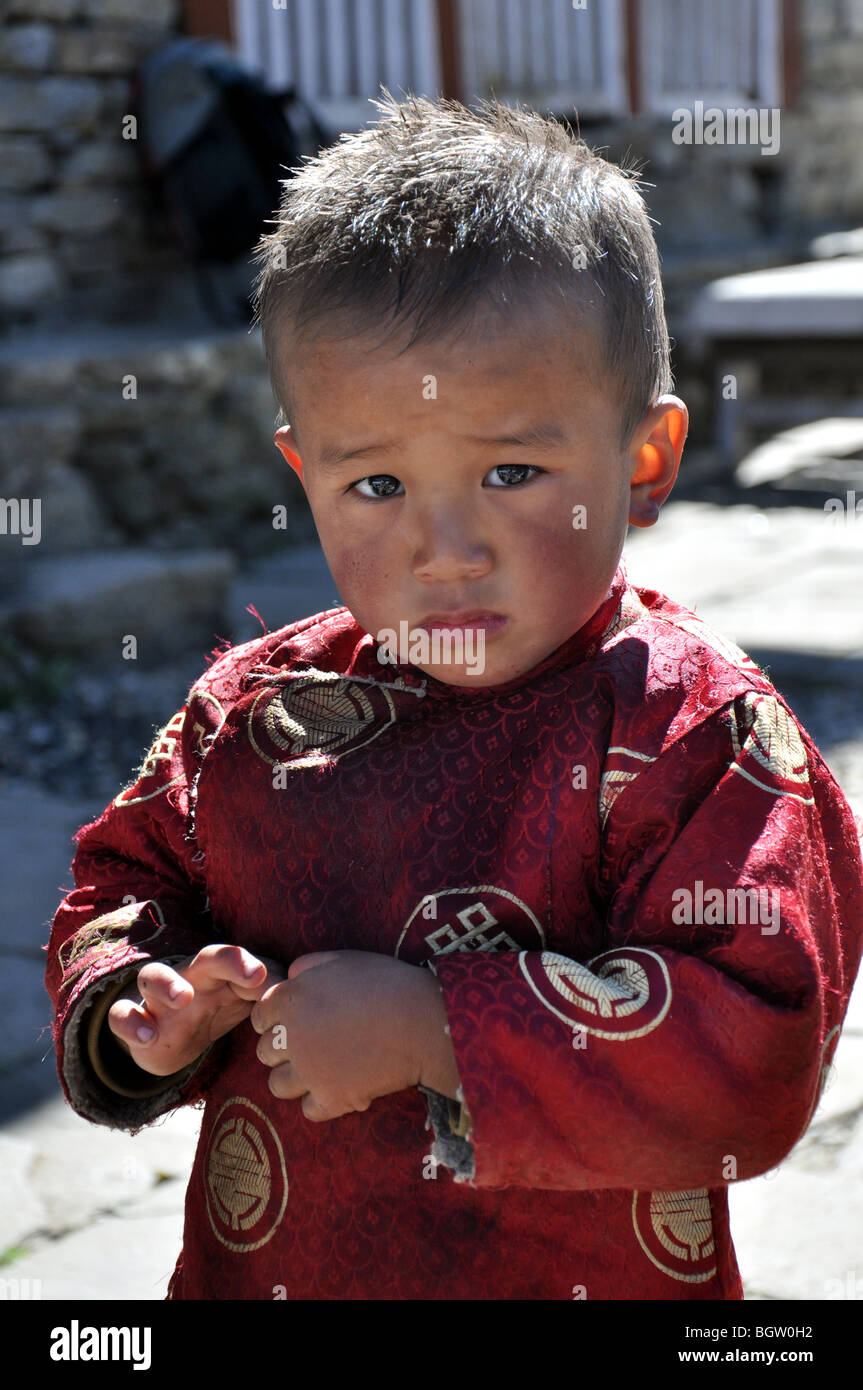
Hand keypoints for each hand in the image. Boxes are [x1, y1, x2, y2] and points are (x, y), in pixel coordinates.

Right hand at [107, 945, 284, 1075]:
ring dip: (167, 983)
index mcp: (221, 972)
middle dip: (229, 959)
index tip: (277, 982)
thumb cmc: (213, 1009)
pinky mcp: (135, 1022)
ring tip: (182, 997)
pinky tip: (146, 1037)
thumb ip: (265, 995)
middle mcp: (190, 976)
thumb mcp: (239, 1003)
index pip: (243, 959)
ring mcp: (157, 998)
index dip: (261, 967)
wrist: (169, 1040)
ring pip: (152, 975)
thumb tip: (292, 991)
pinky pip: (121, 1015)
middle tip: (252, 973)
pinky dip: (130, 1023)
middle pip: (206, 956)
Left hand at [250, 950, 461, 1120]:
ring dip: (296, 1079)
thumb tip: (290, 976)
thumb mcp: (344, 960)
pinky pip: (309, 1109)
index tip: (299, 1021)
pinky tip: (342, 1086)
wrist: (423, 1021)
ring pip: (278, 1085)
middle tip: (315, 1045)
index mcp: (290, 1000)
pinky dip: (323, 1102)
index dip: (277, 1019)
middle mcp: (291, 1036)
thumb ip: (308, 966)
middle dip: (284, 1050)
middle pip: (264, 1052)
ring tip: (323, 1069)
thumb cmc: (387, 983)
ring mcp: (309, 1071)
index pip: (259, 1017)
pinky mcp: (331, 1099)